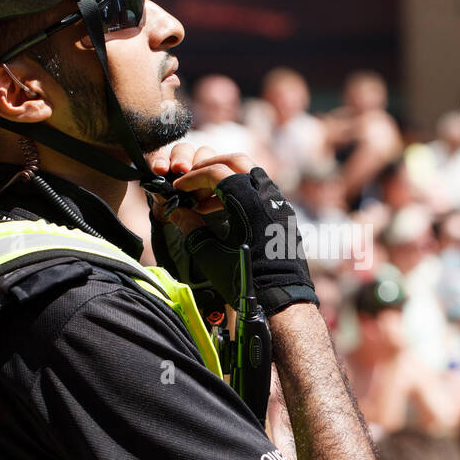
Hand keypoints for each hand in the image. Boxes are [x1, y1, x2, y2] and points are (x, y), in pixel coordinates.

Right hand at [151, 147, 316, 314]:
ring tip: (204, 199)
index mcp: (247, 200)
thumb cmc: (243, 279)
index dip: (192, 178)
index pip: (215, 172)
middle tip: (192, 180)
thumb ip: (190, 226)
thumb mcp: (209, 252)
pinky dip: (240, 191)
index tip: (178, 188)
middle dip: (211, 166)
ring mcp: (277, 202)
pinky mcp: (283, 214)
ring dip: (226, 178)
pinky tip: (224, 210)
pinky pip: (260, 190)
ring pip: (250, 173)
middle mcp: (265, 195)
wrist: (280, 297)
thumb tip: (176, 211)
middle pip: (235, 161)